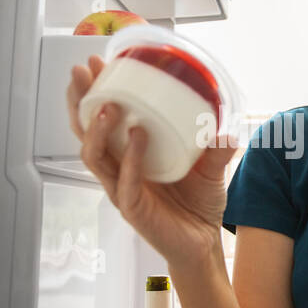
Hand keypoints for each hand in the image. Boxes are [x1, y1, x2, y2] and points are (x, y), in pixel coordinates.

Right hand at [67, 54, 239, 269]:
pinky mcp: (132, 209)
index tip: (95, 62)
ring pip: (95, 156)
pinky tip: (137, 136)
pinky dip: (129, 158)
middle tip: (82, 72)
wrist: (204, 245)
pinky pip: (124, 182)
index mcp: (128, 154)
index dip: (93, 92)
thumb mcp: (211, 168)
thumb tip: (227, 126)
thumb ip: (217, 147)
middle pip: (85, 132)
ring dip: (97, 128)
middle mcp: (119, 169)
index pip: (100, 119)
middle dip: (80, 101)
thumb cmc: (198, 205)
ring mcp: (122, 189)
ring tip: (108, 104)